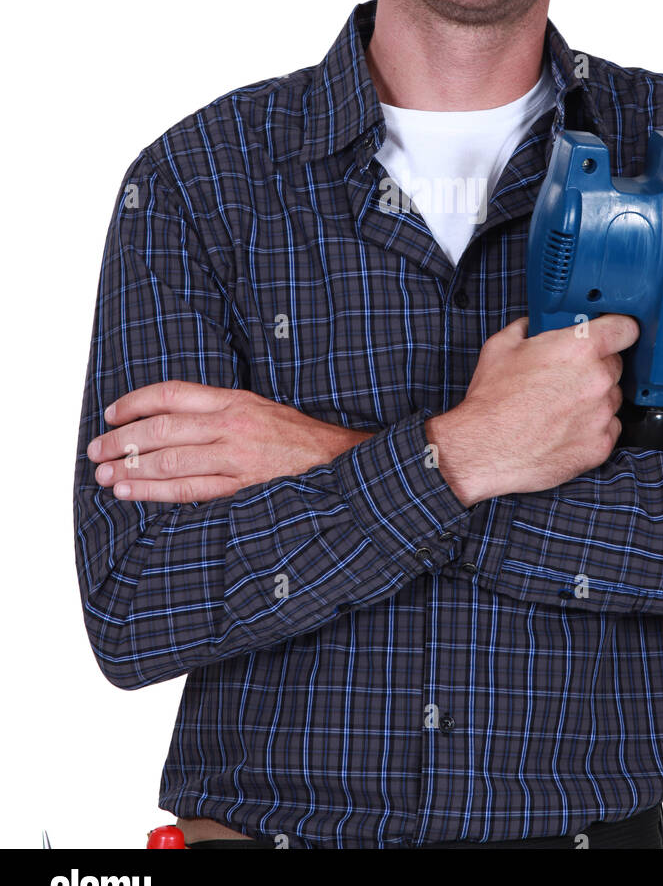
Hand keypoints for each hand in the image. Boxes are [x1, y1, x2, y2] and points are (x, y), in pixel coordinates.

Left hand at [86, 380, 372, 502]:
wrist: (344, 462)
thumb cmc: (299, 438)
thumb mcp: (260, 408)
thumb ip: (220, 409)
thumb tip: (170, 419)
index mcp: (235, 399)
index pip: (173, 394)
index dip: (136, 402)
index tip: (111, 414)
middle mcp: (232, 424)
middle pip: (162, 428)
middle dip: (122, 439)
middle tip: (96, 450)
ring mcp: (237, 457)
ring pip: (170, 460)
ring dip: (131, 467)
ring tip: (104, 475)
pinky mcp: (242, 486)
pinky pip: (189, 490)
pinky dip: (154, 491)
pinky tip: (131, 492)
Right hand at [426, 314, 638, 504]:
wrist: (484, 448)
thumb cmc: (492, 401)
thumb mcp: (501, 347)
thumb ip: (526, 328)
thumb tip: (531, 325)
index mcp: (579, 349)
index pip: (625, 329)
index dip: (619, 329)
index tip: (616, 334)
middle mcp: (598, 380)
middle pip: (616, 365)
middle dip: (596, 367)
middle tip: (568, 376)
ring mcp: (602, 415)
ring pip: (612, 398)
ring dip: (595, 399)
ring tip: (561, 406)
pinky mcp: (600, 446)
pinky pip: (607, 429)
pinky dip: (592, 428)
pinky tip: (565, 427)